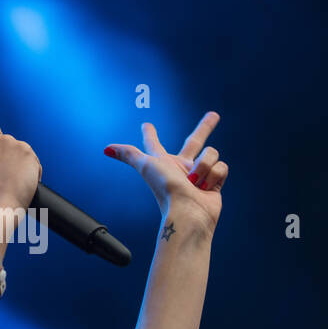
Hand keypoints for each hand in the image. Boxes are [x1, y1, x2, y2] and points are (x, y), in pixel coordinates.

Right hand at [0, 115, 41, 211]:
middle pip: (6, 139)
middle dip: (8, 155)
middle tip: (3, 176)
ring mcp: (10, 142)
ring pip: (20, 151)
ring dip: (19, 164)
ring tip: (12, 185)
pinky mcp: (27, 152)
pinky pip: (33, 161)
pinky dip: (32, 172)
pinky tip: (23, 186)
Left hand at [104, 111, 227, 232]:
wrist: (189, 212)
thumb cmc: (166, 189)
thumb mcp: (146, 165)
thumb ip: (128, 154)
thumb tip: (106, 148)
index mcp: (163, 161)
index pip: (154, 144)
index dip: (149, 134)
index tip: (146, 126)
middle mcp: (181, 167)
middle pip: (195, 141)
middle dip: (205, 127)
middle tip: (213, 116)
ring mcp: (199, 174)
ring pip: (211, 153)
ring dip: (204, 167)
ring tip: (194, 182)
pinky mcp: (214, 182)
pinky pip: (221, 167)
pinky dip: (214, 176)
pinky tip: (205, 187)